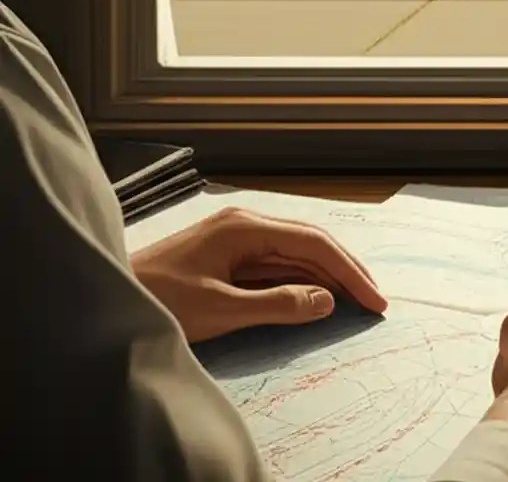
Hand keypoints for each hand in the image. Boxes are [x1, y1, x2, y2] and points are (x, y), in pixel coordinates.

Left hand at [130, 207, 387, 342]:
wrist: (106, 298)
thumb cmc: (156, 302)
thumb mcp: (220, 309)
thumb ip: (278, 304)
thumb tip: (328, 301)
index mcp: (245, 227)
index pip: (314, 244)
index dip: (350, 272)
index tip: (375, 301)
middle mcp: (245, 224)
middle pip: (311, 242)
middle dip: (346, 271)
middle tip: (376, 301)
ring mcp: (236, 238)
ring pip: (296, 254)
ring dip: (327, 276)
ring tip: (357, 301)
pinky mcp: (227, 256)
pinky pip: (276, 265)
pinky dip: (302, 280)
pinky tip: (318, 297)